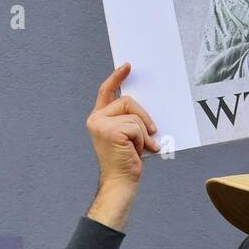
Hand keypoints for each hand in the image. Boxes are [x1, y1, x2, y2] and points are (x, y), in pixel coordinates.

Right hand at [85, 63, 158, 191]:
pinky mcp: (111, 132)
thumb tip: (143, 108)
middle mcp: (96, 120)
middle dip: (143, 116)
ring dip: (143, 134)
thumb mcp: (127, 135)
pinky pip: (136, 127)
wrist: (120, 182)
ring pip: (134, 117)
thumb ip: (129, 119)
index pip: (106, 91)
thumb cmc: (125, 160)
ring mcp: (101, 125)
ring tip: (140, 148)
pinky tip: (139, 152)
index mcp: (98, 118)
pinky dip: (142, 140)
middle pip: (128, 101)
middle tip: (152, 132)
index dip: (116, 77)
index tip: (128, 66)